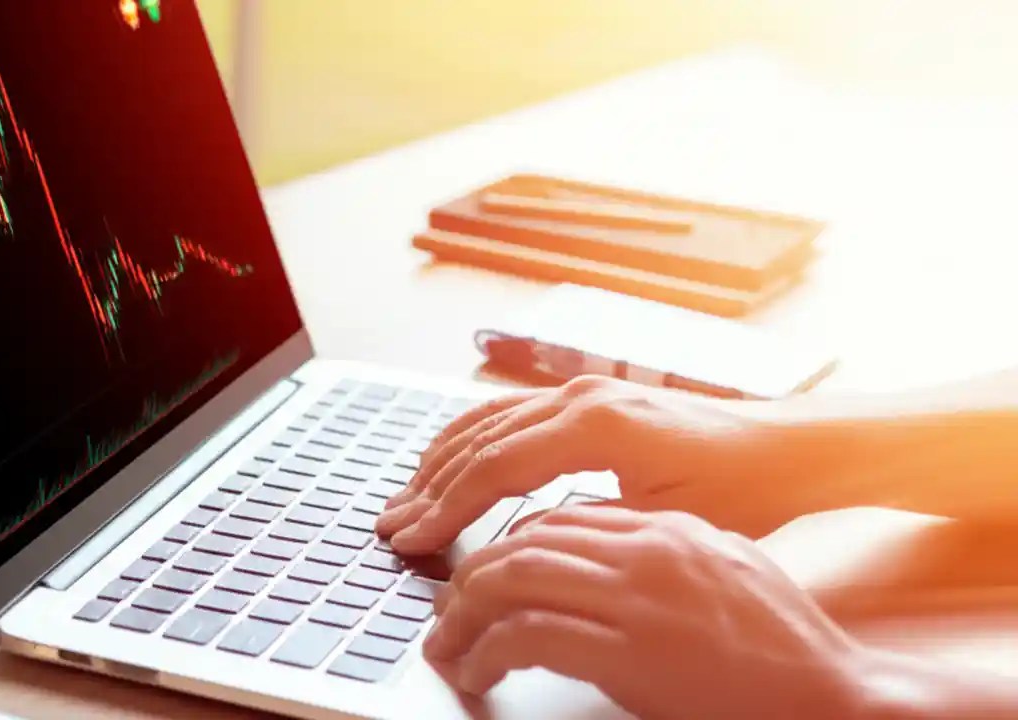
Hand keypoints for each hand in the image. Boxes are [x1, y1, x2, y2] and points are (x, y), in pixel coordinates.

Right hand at [378, 375, 795, 554]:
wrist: (788, 448)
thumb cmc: (743, 488)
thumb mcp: (666, 522)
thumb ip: (589, 524)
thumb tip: (519, 545)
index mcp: (599, 424)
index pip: (497, 466)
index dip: (448, 507)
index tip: (413, 541)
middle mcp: (582, 395)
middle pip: (480, 439)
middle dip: (430, 486)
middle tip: (392, 528)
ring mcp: (582, 389)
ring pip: (487, 420)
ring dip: (441, 461)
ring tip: (406, 500)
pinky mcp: (587, 397)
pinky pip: (509, 413)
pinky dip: (470, 441)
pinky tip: (450, 464)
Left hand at [425, 507, 863, 719]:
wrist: (832, 694)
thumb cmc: (784, 642)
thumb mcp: (722, 567)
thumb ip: (658, 550)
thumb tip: (593, 550)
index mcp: (665, 527)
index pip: (558, 519)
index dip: (506, 546)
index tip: (482, 575)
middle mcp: (645, 549)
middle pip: (524, 540)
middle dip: (470, 576)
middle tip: (446, 609)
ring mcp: (637, 597)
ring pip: (512, 577)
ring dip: (464, 612)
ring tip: (446, 641)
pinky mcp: (629, 652)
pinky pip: (529, 635)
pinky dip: (487, 650)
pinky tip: (476, 669)